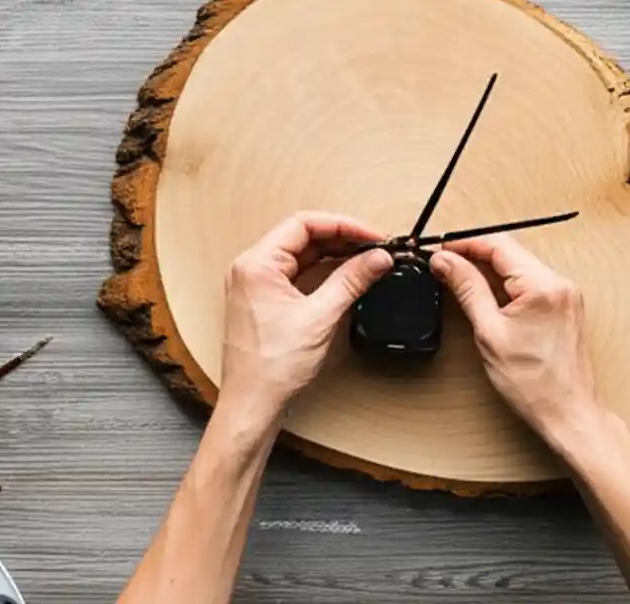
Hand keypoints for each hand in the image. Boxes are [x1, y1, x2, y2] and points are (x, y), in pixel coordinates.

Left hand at [221, 212, 392, 412]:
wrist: (253, 404)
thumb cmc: (271, 367)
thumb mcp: (319, 317)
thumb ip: (351, 281)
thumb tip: (377, 258)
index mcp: (256, 264)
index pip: (303, 224)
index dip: (343, 224)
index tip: (371, 235)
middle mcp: (252, 269)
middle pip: (302, 236)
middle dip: (341, 237)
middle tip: (374, 246)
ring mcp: (257, 284)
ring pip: (301, 255)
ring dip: (334, 254)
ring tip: (366, 258)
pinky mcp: (265, 300)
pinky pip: (297, 273)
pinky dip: (323, 271)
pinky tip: (346, 275)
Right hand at [429, 235, 599, 444]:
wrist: (568, 413)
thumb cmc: (535, 384)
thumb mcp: (489, 332)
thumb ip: (467, 289)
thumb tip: (447, 261)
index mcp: (543, 285)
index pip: (499, 244)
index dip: (465, 242)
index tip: (441, 248)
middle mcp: (560, 283)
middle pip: (510, 252)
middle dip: (475, 254)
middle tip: (445, 264)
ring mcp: (565, 294)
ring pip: (519, 267)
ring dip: (489, 269)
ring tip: (461, 280)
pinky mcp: (565, 306)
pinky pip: (531, 282)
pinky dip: (506, 284)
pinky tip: (488, 295)